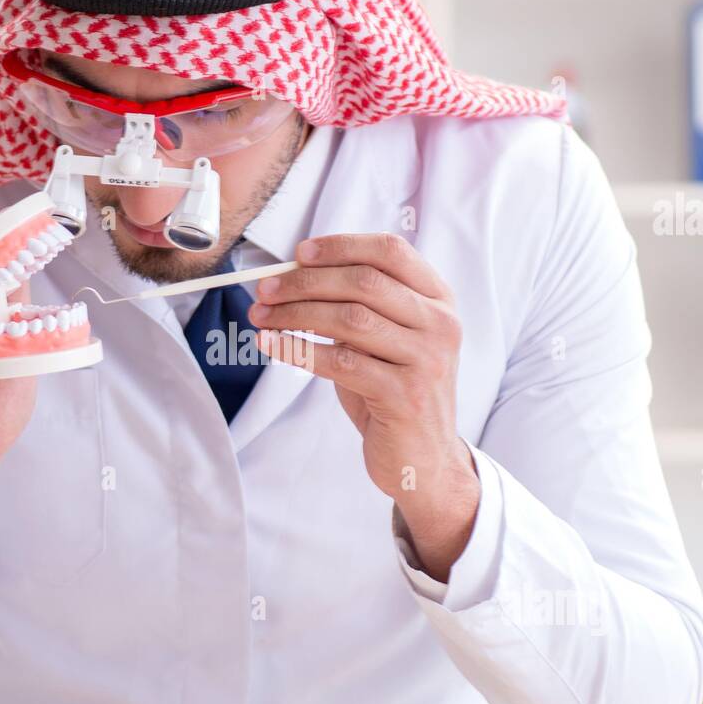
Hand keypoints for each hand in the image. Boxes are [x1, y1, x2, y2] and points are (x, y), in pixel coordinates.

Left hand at [250, 233, 478, 581]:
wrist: (423, 457)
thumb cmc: (394, 391)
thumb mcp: (386, 340)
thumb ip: (357, 306)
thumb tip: (292, 276)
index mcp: (437, 299)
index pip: (390, 252)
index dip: (341, 246)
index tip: (299, 253)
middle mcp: (439, 324)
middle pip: (364, 282)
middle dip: (306, 281)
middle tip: (266, 289)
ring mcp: (426, 360)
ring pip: (350, 319)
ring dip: (296, 314)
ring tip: (262, 316)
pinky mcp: (404, 396)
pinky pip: (341, 363)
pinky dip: (300, 350)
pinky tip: (274, 345)